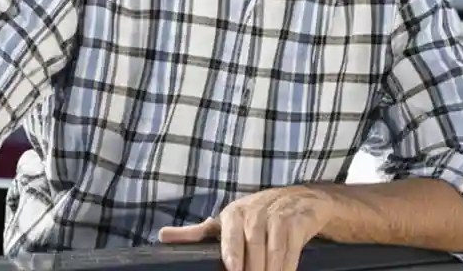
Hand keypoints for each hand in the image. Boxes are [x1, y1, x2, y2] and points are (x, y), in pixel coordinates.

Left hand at [158, 186, 333, 270]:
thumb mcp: (226, 222)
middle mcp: (256, 211)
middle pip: (254, 244)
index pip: (230, 232)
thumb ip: (197, 233)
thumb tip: (161, 236)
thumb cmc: (256, 215)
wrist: (301, 199)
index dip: (232, 251)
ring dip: (271, 270)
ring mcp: (279, 214)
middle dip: (252, 269)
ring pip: (274, 248)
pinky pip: (293, 247)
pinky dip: (289, 266)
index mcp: (233, 213)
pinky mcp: (300, 221)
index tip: (233, 269)